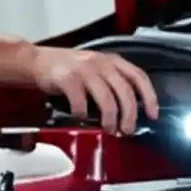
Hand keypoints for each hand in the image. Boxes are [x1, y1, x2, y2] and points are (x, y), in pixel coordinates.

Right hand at [29, 47, 159, 133]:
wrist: (38, 61)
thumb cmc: (68, 69)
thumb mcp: (96, 69)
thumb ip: (112, 83)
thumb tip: (129, 111)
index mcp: (112, 61)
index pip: (138, 77)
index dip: (149, 97)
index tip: (152, 115)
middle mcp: (101, 63)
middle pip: (125, 91)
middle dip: (129, 115)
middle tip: (128, 130)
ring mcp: (85, 70)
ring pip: (107, 99)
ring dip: (110, 119)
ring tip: (109, 129)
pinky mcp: (68, 79)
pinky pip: (81, 102)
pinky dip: (83, 115)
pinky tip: (81, 118)